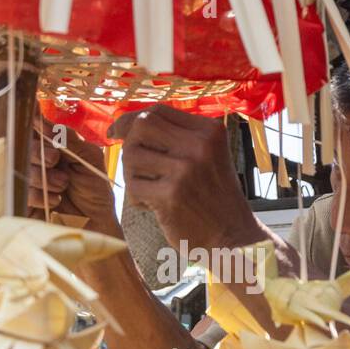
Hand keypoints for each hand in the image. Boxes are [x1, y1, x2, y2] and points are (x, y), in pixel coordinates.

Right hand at [28, 113, 121, 238]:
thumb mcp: (89, 158)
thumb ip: (67, 138)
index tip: (34, 122)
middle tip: (54, 159)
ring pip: (17, 168)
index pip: (30, 126)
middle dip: (38, 151)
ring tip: (63, 185)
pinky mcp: (20, 201)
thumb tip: (39, 119)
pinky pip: (19, 191)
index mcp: (49, 145)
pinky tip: (55, 200)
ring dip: (42, 176)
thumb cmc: (94, 190)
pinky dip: (38, 194)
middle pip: (18, 145)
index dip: (30, 122)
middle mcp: (34, 160)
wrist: (96, 223)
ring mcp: (25, 180)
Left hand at [108, 105, 260, 251]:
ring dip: (132, 175)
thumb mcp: (208, 157)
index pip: (159, 111)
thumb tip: (125, 125)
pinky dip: (137, 198)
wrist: (233, 237)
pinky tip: (153, 207)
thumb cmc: (215, 199)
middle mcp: (199, 145)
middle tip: (133, 165)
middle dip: (128, 143)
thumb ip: (177, 138)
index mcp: (209, 131)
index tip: (116, 132)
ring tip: (149, 189)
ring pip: (132, 155)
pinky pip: (133, 186)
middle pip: (142, 125)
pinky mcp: (171, 195)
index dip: (132, 120)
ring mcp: (185, 169)